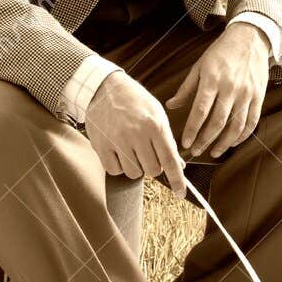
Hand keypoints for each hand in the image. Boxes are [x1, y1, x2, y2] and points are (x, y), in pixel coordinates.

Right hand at [86, 69, 186, 199]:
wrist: (104, 87)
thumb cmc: (134, 101)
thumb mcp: (157, 114)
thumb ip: (167, 140)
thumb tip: (178, 166)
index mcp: (155, 125)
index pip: (170, 160)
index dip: (177, 180)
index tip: (181, 194)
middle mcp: (137, 134)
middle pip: (152, 170)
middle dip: (152, 165)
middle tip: (146, 152)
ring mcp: (117, 140)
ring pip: (134, 173)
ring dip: (135, 166)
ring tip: (131, 149)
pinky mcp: (101, 145)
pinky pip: (115, 171)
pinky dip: (119, 166)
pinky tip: (118, 152)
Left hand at [166, 21, 269, 160]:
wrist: (249, 39)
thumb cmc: (220, 53)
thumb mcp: (199, 66)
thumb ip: (186, 88)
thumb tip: (171, 105)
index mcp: (212, 80)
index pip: (200, 110)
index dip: (192, 129)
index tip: (185, 143)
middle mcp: (230, 88)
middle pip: (217, 122)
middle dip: (205, 140)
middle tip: (196, 151)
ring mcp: (246, 93)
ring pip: (236, 125)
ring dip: (224, 143)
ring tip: (213, 152)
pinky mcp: (259, 97)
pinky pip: (252, 122)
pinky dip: (242, 136)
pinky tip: (232, 143)